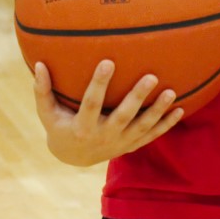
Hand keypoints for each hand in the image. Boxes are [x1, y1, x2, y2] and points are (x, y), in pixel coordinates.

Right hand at [32, 59, 183, 166]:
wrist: (74, 157)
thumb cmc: (58, 126)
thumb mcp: (46, 112)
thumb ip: (42, 90)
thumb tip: (37, 63)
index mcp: (82, 127)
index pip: (91, 103)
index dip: (99, 84)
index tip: (108, 61)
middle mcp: (104, 137)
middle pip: (124, 116)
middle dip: (138, 98)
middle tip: (151, 76)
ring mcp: (120, 143)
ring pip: (142, 127)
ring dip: (158, 111)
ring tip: (172, 91)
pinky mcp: (131, 146)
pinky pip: (151, 136)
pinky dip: (166, 125)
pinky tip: (181, 110)